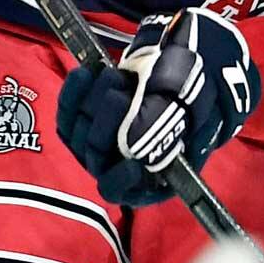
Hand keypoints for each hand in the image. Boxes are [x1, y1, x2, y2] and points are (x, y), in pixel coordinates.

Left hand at [56, 9, 259, 205]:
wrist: (176, 83)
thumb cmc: (191, 104)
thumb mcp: (197, 111)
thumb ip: (177, 116)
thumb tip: (150, 118)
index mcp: (147, 179)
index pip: (119, 189)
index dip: (121, 179)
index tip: (133, 163)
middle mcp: (114, 168)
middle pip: (96, 153)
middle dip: (107, 122)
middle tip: (122, 94)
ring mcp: (93, 146)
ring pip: (79, 131)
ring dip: (92, 102)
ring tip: (113, 75)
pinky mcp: (78, 123)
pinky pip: (66, 112)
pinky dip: (74, 93)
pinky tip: (86, 73)